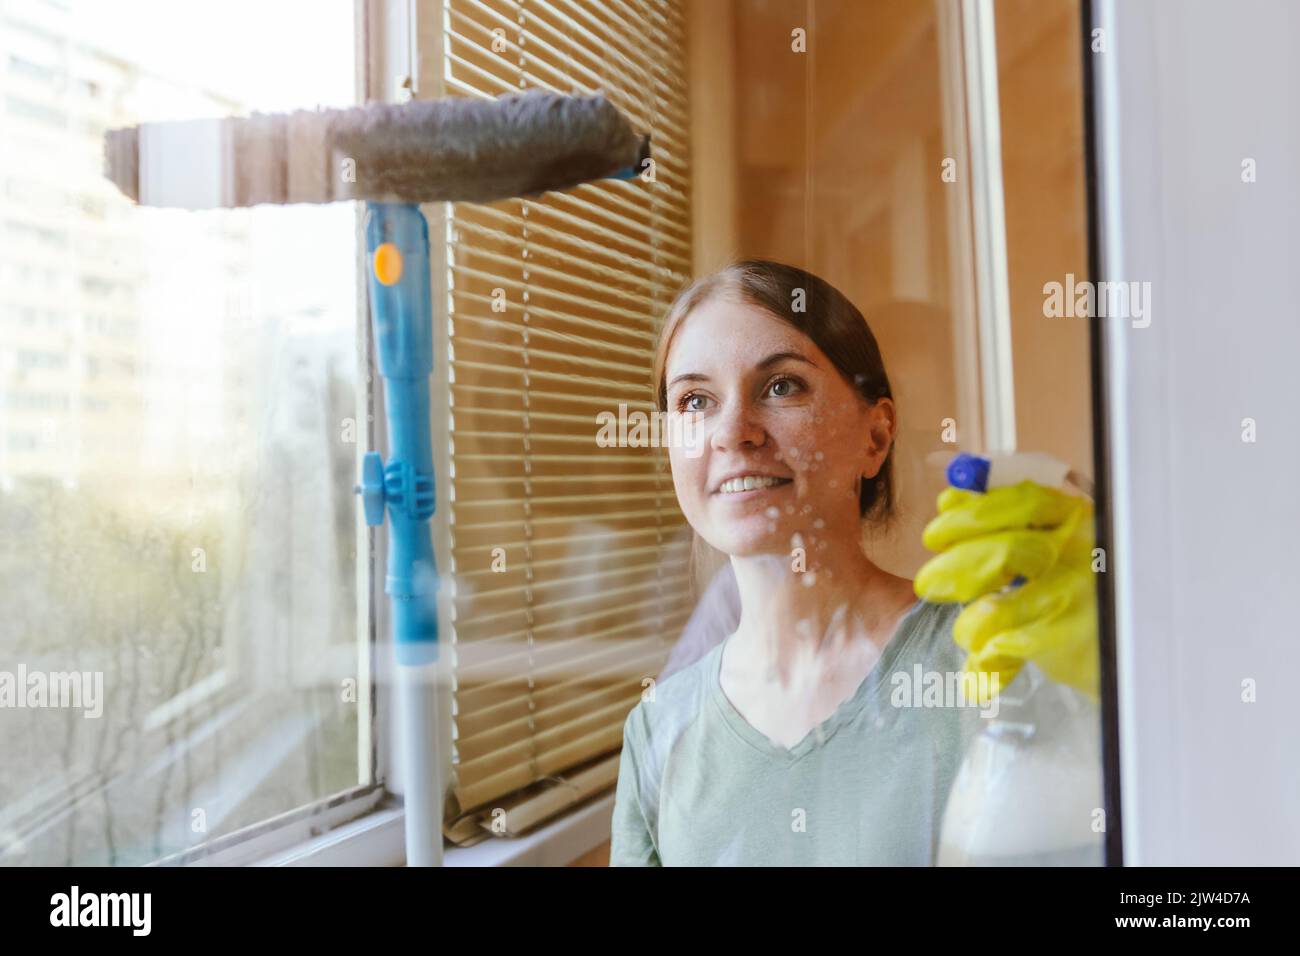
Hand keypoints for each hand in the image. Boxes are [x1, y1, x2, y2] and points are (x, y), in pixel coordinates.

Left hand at [914, 479, 1099, 702]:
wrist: (1127, 641)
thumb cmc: (1072, 583)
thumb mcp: (1042, 541)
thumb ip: (998, 517)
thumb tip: (951, 496)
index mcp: (1073, 517)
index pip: (1023, 501)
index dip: (971, 515)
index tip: (934, 535)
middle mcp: (1083, 552)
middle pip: (1010, 551)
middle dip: (957, 567)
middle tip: (927, 584)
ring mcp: (1084, 599)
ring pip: (1007, 608)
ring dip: (972, 622)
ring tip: (964, 632)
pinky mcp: (1080, 642)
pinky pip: (1018, 648)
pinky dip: (990, 656)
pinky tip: (984, 660)